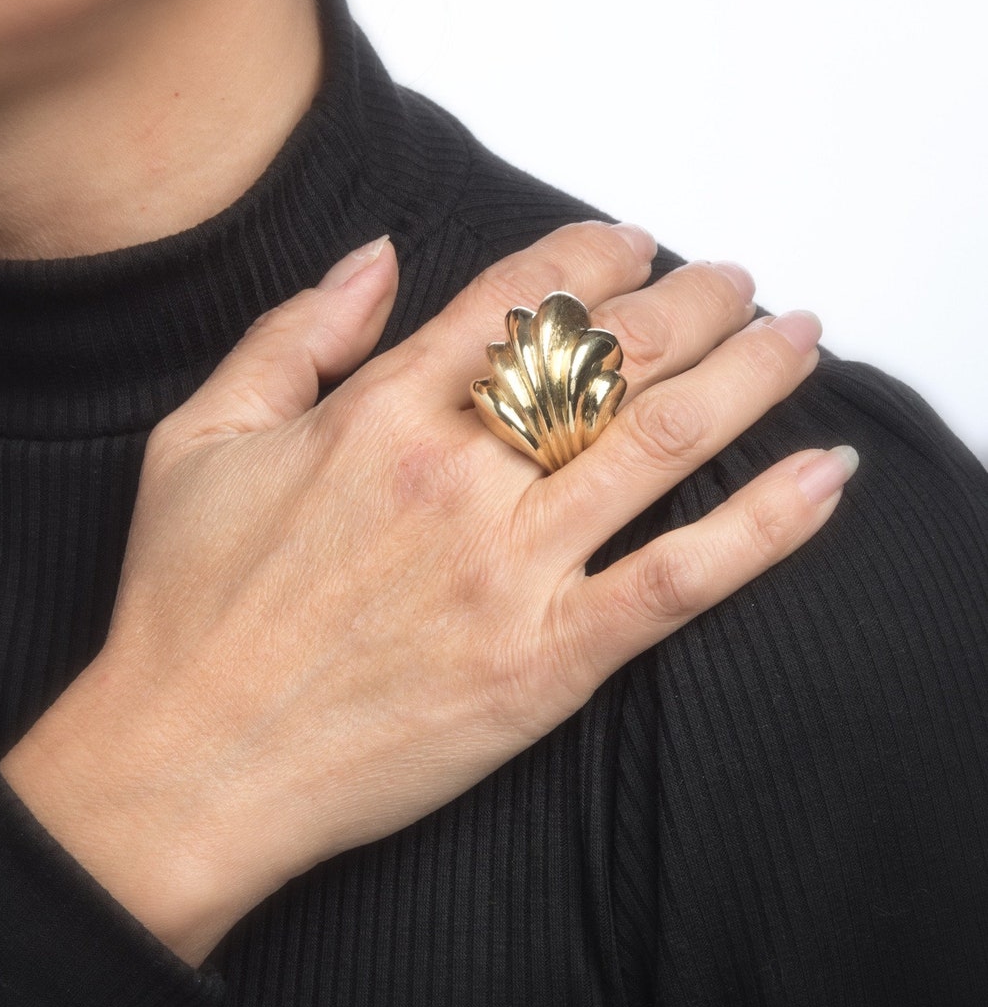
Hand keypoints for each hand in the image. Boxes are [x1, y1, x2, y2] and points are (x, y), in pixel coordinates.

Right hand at [1, 222, 851, 964]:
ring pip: (660, 440)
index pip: (516, 300)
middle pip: (608, 355)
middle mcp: (457, 475)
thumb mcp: (199, 440)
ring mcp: (508, 569)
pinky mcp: (544, 661)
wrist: (190, 763)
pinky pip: (677, 580)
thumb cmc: (185, 607)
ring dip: (748, 375)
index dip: (592, 257)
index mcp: (379, 415)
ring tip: (798, 339)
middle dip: (690, 301)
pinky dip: (764, 527)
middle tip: (735, 280)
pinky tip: (821, 477)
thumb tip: (375, 258)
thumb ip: (293, 335)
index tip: (633, 243)